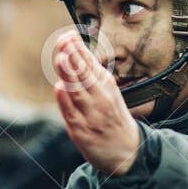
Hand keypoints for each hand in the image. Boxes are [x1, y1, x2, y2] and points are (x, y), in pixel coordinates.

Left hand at [54, 29, 141, 176]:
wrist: (128, 153)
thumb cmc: (113, 119)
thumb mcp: (109, 93)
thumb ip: (91, 77)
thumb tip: (73, 54)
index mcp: (107, 87)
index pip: (90, 64)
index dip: (78, 49)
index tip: (68, 35)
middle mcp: (100, 99)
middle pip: (84, 75)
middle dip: (74, 57)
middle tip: (64, 42)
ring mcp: (91, 116)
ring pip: (77, 92)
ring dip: (69, 75)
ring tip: (62, 59)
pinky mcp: (81, 131)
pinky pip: (71, 114)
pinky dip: (65, 101)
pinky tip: (59, 88)